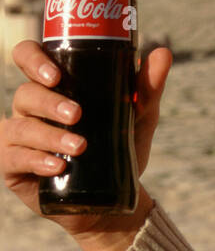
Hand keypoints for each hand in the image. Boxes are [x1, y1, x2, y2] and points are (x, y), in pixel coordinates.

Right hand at [1, 39, 171, 236]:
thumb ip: (147, 87)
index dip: (34, 60)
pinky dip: (36, 160)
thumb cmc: (119, 146)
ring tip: (80, 146)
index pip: (29, 58)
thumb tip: (163, 53)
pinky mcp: (13, 166)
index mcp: (53, 86)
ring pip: (20, 126)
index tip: (56, 74)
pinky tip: (57, 166)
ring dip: (49, 135)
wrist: (112, 197)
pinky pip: (14, 157)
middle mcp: (31, 107)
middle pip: (26, 93)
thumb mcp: (139, 116)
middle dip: (50, 102)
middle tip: (78, 114)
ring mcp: (19, 136)